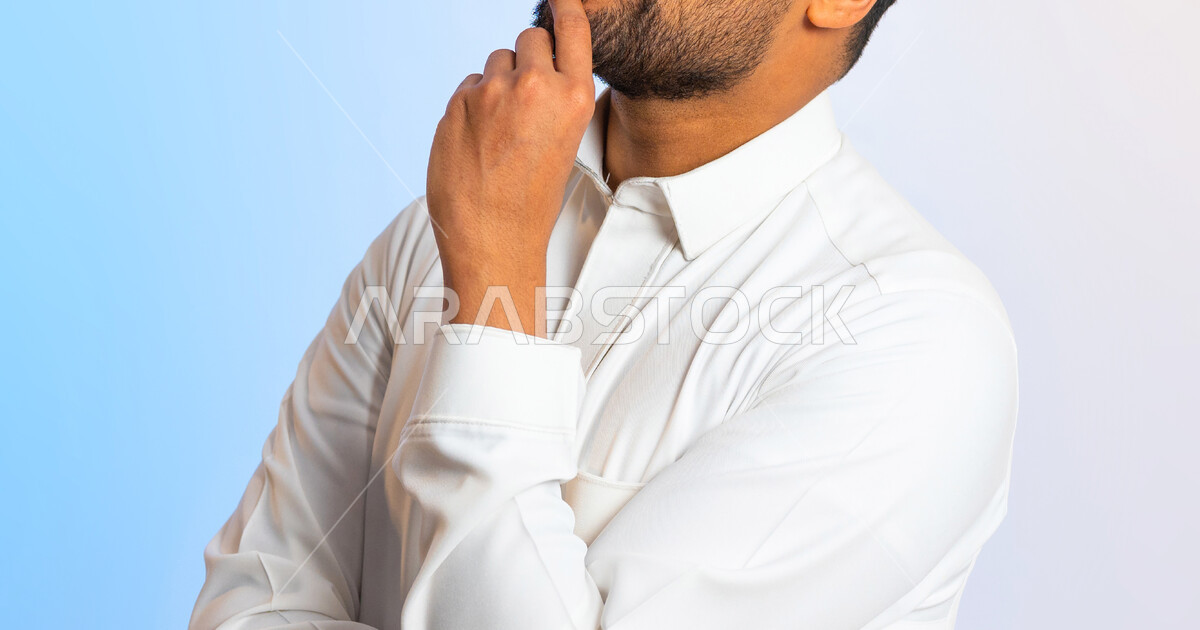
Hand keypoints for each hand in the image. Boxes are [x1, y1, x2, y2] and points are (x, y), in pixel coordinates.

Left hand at [426, 0, 594, 334]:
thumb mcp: (564, 143)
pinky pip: (468, 85)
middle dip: (525, 60)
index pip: (572, 27)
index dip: (563, 7)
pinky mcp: (458, 101)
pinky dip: (471, 105)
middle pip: (529, 38)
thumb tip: (531, 66)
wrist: (493, 240)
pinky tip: (477, 141)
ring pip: (496, 61)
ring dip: (496, 83)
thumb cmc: (531, 202)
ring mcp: (493, 92)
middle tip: (522, 99)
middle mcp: (536, 86)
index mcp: (574, 98)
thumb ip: (553, 99)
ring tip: (499, 131)